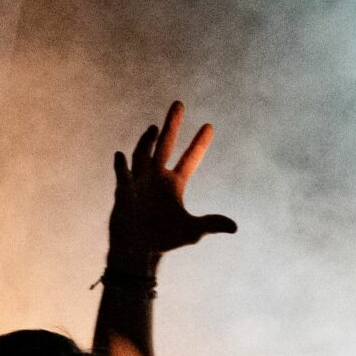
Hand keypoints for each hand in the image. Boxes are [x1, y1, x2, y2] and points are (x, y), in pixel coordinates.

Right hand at [107, 100, 231, 262]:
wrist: (138, 251)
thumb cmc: (163, 240)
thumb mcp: (191, 231)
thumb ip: (210, 224)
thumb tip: (235, 227)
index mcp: (174, 183)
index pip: (190, 158)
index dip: (199, 144)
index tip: (209, 126)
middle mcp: (157, 177)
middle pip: (165, 145)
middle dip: (172, 125)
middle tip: (179, 103)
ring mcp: (139, 182)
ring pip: (143, 154)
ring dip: (148, 141)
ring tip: (155, 129)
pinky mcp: (124, 192)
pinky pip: (123, 176)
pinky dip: (122, 166)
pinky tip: (121, 155)